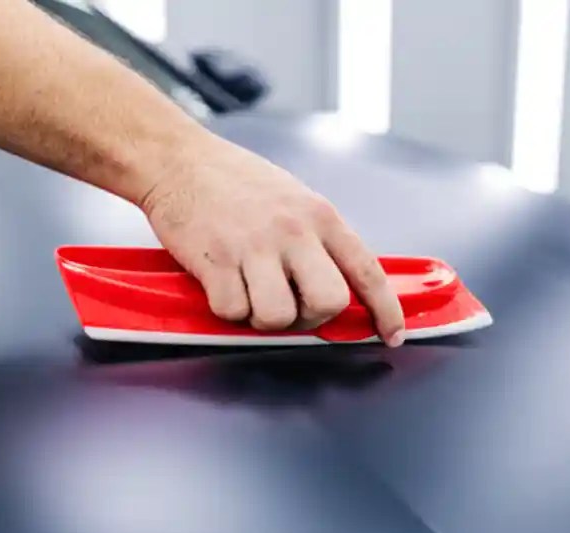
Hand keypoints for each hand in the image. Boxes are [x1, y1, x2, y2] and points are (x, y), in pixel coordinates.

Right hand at [139, 131, 405, 345]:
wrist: (178, 160)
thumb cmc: (234, 182)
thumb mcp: (294, 200)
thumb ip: (318, 241)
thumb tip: (338, 287)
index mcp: (320, 216)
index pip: (367, 271)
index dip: (385, 310)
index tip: (391, 335)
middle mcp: (294, 232)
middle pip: (329, 303)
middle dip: (311, 319)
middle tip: (291, 309)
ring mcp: (255, 246)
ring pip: (278, 317)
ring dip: (262, 318)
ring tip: (248, 292)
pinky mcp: (216, 261)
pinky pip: (233, 312)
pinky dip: (226, 309)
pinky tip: (220, 283)